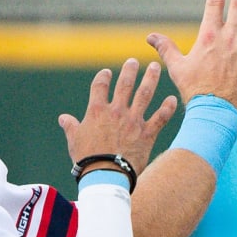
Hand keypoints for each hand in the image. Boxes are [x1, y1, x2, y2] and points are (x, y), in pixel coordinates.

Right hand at [60, 58, 177, 174]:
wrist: (106, 174)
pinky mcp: (147, 133)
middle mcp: (116, 111)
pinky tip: (173, 99)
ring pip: (144, 94)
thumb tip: (63, 118)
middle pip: (125, 84)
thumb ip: (70, 126)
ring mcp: (133, 121)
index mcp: (97, 111)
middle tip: (134, 62)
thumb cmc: (88, 159)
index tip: (107, 72)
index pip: (99, 86)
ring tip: (155, 67)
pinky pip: (161, 117)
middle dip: (130, 70)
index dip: (103, 77)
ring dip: (151, 79)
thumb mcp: (74, 140)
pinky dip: (168, 108)